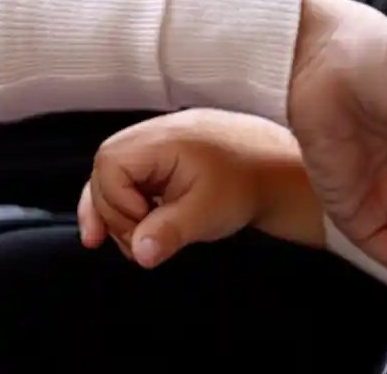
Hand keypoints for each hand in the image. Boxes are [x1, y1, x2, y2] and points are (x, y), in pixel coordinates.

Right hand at [77, 108, 318, 267]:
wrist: (280, 170)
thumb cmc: (249, 182)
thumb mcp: (208, 213)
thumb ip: (169, 232)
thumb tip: (140, 252)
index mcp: (163, 139)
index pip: (109, 166)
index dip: (118, 203)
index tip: (144, 225)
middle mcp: (157, 133)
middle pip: (105, 172)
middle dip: (115, 212)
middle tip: (141, 242)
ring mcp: (161, 143)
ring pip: (116, 177)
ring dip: (120, 211)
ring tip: (138, 240)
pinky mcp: (167, 157)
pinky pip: (133, 177)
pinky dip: (128, 201)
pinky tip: (130, 227)